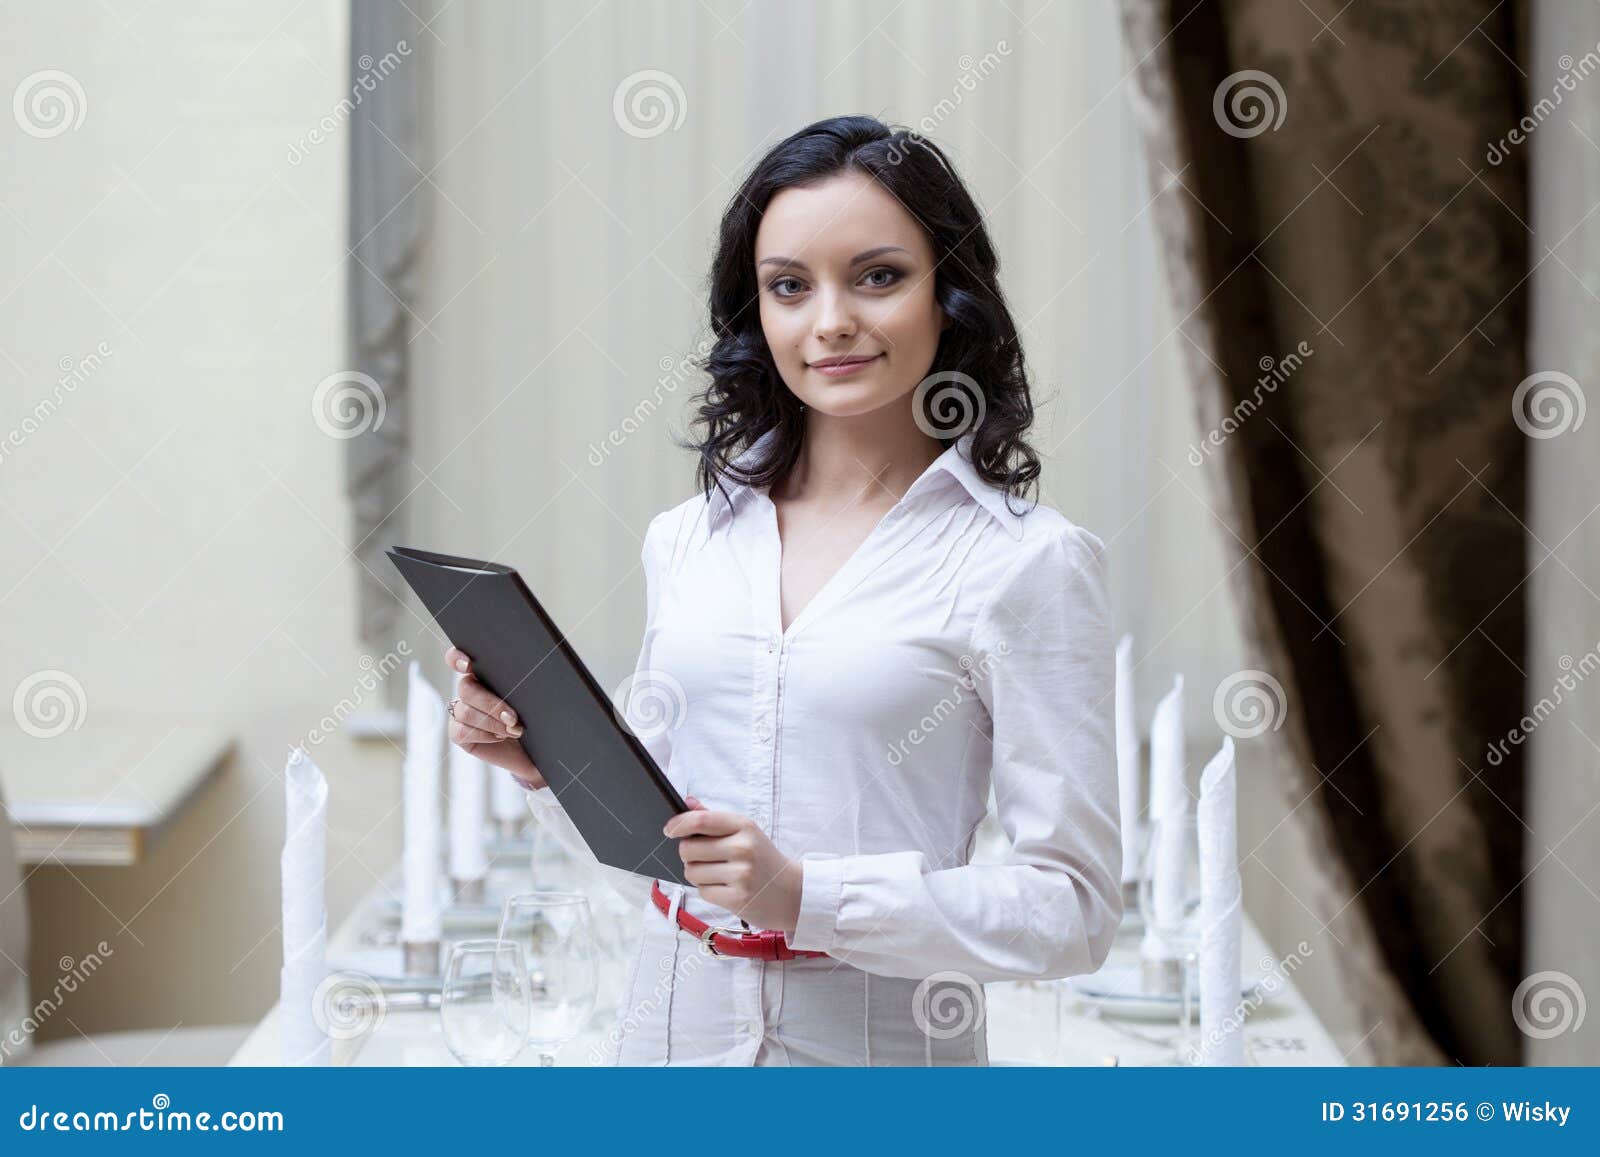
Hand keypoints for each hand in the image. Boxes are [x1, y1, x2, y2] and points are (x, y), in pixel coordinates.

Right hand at [443, 645, 545, 791]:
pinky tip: (500, 737)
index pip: (458, 658)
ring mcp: (462, 711)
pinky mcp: (459, 733)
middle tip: (513, 718)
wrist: (538, 748)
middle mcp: (470, 690)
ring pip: (465, 711)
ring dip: (492, 723)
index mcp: (484, 673)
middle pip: (466, 688)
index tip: (468, 665)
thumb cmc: (536, 718)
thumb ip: (519, 683)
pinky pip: (462, 731)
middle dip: (491, 704)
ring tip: (514, 730)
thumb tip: (519, 678)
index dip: (457, 658)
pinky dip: (484, 735)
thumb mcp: (531, 697)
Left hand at [663, 797, 803, 932]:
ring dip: (698, 874)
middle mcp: (743, 848)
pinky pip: (702, 892)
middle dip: (689, 855)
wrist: (794, 892)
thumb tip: (687, 802)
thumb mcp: (745, 832)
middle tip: (705, 858)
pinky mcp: (738, 898)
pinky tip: (725, 888)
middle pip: (688, 849)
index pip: (701, 820)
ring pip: (692, 872)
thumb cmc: (764, 859)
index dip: (678, 824)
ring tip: (719, 875)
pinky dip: (708, 890)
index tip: (669, 830)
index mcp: (744, 826)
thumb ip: (714, 819)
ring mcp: (741, 874)